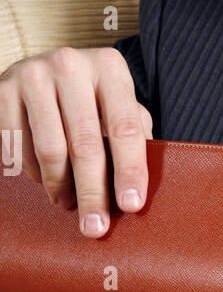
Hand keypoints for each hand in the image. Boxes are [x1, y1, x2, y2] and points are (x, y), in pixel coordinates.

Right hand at [0, 45, 151, 236]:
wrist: (40, 70)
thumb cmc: (89, 97)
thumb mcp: (117, 104)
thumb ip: (134, 135)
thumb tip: (140, 188)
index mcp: (109, 67)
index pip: (125, 128)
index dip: (130, 170)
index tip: (131, 205)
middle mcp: (71, 65)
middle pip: (86, 144)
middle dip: (93, 193)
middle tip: (95, 227)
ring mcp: (34, 75)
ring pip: (50, 149)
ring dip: (60, 187)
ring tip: (68, 203)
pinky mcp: (4, 89)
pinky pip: (19, 145)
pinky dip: (33, 171)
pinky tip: (44, 179)